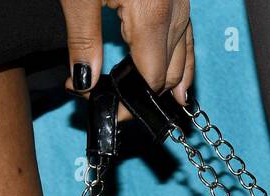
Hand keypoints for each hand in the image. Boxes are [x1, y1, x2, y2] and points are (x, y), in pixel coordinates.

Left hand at [60, 0, 194, 111]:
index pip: (150, 80)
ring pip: (181, 58)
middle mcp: (174, 11)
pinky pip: (186, 36)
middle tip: (109, 102)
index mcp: (151, 14)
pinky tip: (180, 83)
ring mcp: (181, 2)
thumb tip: (85, 82)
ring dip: (162, 82)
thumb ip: (83, 40)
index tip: (106, 110)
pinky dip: (181, 61)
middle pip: (167, 74)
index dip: (129, 104)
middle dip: (141, 96)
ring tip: (140, 102)